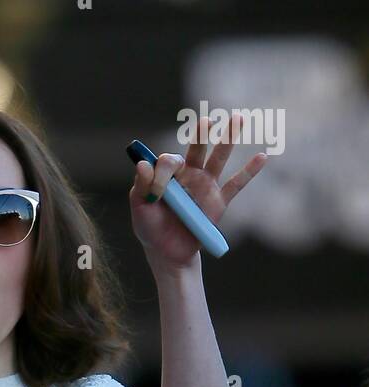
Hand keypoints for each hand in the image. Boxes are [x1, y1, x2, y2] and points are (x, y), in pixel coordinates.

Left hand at [129, 112, 266, 273]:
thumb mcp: (140, 208)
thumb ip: (141, 186)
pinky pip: (236, 185)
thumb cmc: (150, 228)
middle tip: (207, 119)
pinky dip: (249, 171)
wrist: (167, 252)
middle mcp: (189, 174)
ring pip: (219, 159)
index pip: (169, 161)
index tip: (156, 193)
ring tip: (238, 118)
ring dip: (229, 138)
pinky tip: (263, 156)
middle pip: (197, 148)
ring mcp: (206, 186)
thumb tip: (142, 163)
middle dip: (202, 133)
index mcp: (169, 173)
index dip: (163, 172)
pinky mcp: (218, 202)